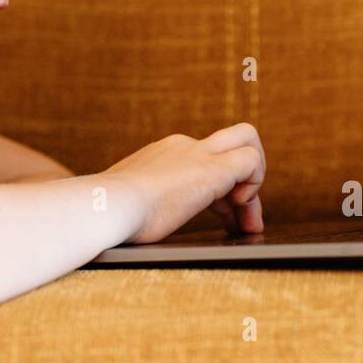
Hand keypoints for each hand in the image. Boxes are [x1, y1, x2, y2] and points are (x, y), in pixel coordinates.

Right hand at [103, 122, 264, 244]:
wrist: (108, 205)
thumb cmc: (111, 212)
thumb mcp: (129, 201)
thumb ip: (139, 201)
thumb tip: (135, 216)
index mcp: (163, 155)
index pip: (203, 161)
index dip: (219, 191)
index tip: (220, 218)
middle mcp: (183, 147)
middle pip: (229, 145)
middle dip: (244, 181)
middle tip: (244, 220)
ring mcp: (198, 154)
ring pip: (247, 139)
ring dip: (254, 183)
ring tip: (249, 223)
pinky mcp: (212, 169)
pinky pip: (251, 159)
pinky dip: (254, 184)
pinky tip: (238, 210)